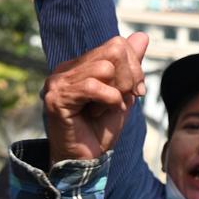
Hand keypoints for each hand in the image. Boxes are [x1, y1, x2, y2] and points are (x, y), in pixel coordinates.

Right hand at [43, 35, 150, 163]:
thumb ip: (130, 66)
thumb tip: (142, 35)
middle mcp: (66, 69)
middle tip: (124, 100)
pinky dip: (108, 100)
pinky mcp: (56, 98)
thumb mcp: (123, 94)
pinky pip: (93, 86)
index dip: (135, 67)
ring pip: (105, 68)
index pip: (116, 44)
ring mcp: (58, 82)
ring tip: (106, 108)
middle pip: (114, 51)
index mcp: (80, 65)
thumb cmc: (100, 131)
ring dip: (116, 93)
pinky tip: (101, 113)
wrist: (83, 162)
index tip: (137, 92)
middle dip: (130, 78)